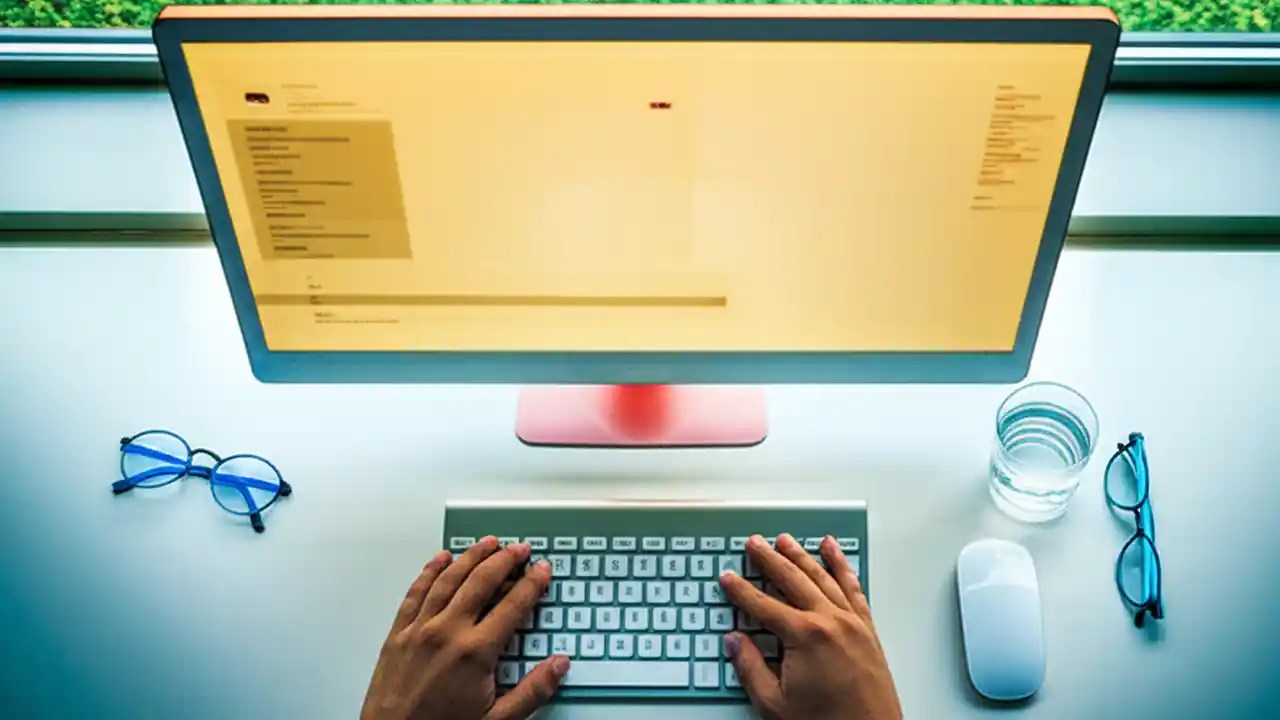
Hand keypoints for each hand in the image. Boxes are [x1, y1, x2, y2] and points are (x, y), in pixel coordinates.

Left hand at [361, 537, 569, 719]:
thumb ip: (531, 692)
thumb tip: (559, 665)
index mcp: (475, 653)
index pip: (513, 606)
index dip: (532, 584)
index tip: (542, 570)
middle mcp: (447, 632)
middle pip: (482, 582)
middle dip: (505, 561)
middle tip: (520, 549)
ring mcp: (419, 630)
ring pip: (449, 579)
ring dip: (471, 557)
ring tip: (488, 544)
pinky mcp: (398, 634)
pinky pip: (416, 592)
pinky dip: (430, 571)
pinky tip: (440, 559)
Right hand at [719, 534, 901, 719]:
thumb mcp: (775, 704)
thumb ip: (751, 668)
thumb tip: (734, 641)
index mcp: (804, 636)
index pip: (762, 605)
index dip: (741, 591)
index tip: (728, 578)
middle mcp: (829, 621)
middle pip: (792, 580)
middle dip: (769, 560)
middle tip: (754, 544)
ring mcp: (852, 622)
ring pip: (821, 576)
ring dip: (801, 555)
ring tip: (785, 540)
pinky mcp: (867, 628)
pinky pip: (853, 586)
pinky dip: (841, 565)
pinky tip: (833, 551)